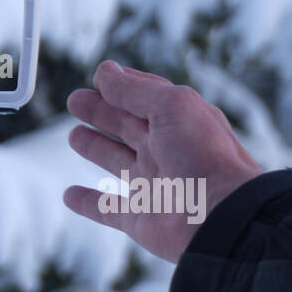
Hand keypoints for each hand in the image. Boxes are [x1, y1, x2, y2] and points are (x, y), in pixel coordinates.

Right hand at [63, 61, 262, 262]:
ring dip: (95, 149)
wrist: (222, 217)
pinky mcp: (141, 219)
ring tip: (74, 136)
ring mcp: (154, 186)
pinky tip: (69, 195)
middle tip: (74, 101)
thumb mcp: (171, 105)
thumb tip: (105, 72)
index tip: (99, 76)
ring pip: (117, 162)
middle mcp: (167, 151)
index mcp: (180, 122)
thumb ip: (135, 89)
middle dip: (101, 112)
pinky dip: (88, 203)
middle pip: (127, 126)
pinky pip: (108, 210)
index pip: (147, 97)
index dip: (123, 85)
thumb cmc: (203, 154)